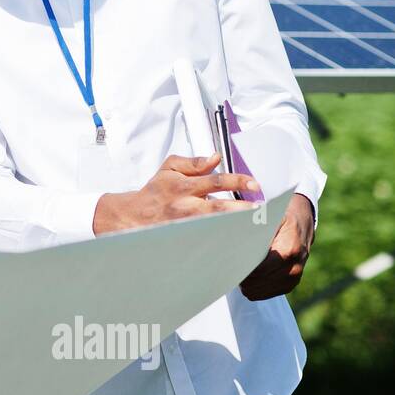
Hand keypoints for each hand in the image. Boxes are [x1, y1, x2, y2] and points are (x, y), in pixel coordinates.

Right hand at [93, 154, 259, 234]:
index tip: (255, 184)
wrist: (133, 215)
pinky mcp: (185, 237)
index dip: (236, 181)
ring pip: (215, 225)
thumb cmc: (155, 190)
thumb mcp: (169, 168)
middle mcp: (185, 206)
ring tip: (256, 225)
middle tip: (261, 208)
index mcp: (183, 186)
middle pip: (218, 207)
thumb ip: (193, 162)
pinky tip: (240, 237)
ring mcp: (185, 225)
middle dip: (241, 208)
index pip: (214, 181)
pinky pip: (207, 238)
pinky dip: (224, 237)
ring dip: (236, 225)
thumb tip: (215, 157)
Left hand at [240, 194, 314, 300]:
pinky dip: (254, 287)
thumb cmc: (281, 220)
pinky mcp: (290, 285)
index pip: (258, 271)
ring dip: (246, 283)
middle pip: (255, 283)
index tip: (229, 262)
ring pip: (257, 292)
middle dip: (241, 276)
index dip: (241, 268)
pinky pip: (264, 294)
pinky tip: (250, 275)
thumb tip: (232, 237)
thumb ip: (255, 228)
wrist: (302, 224)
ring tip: (240, 269)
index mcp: (288, 251)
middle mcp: (293, 268)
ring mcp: (293, 279)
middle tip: (230, 266)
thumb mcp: (270, 217)